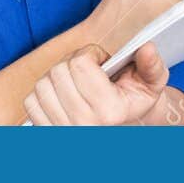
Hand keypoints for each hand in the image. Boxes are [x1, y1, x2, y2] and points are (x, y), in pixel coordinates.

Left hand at [23, 42, 169, 125]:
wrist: (120, 131)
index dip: (90, 53)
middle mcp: (85, 125)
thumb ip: (152, 65)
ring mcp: (64, 133)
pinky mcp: (48, 134)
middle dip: (72, 62)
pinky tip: (60, 94)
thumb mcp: (151, 84)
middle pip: (59, 71)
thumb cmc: (133, 102)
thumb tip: (147, 47)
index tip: (101, 61)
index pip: (80, 64)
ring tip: (73, 81)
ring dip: (56, 76)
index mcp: (110, 111)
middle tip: (86, 69)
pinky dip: (43, 93)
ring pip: (42, 85)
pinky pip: (31, 102)